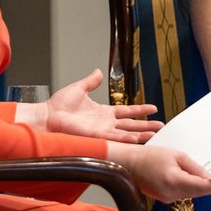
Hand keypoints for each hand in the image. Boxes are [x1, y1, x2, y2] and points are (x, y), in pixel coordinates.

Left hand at [43, 69, 163, 142]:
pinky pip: (115, 137)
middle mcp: (105, 123)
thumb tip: (98, 71)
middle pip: (131, 124)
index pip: (127, 111)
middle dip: (146, 125)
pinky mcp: (97, 136)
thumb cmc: (59, 105)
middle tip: (161, 125)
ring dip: (141, 134)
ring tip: (156, 134)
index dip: (140, 110)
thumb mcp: (79, 89)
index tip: (153, 108)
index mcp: (103, 112)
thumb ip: (91, 82)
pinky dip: (127, 139)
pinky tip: (138, 138)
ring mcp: (102, 131)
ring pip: (127, 133)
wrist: (48, 116)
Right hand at [106, 142, 210, 202]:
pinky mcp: (165, 198)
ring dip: (201, 185)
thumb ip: (195, 168)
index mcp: (175, 181)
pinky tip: (194, 177)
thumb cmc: (150, 155)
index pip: (204, 187)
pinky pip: (183, 193)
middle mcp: (172, 194)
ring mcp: (168, 198)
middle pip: (199, 192)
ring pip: (192, 193)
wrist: (128, 164)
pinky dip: (190, 186)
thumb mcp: (176, 155)